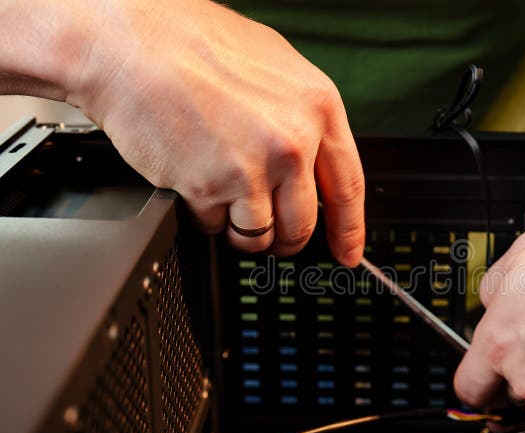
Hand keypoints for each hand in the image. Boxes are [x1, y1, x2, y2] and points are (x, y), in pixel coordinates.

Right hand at [67, 0, 363, 261]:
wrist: (131, 42)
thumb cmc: (193, 43)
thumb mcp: (276, 69)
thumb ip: (302, 119)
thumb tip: (313, 165)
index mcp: (318, 108)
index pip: (348, 187)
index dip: (349, 230)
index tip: (346, 254)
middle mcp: (294, 142)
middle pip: (303, 224)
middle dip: (285, 238)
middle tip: (269, 230)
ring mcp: (254, 168)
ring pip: (262, 235)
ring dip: (242, 230)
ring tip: (222, 197)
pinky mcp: (211, 187)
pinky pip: (216, 227)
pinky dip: (205, 216)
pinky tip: (194, 181)